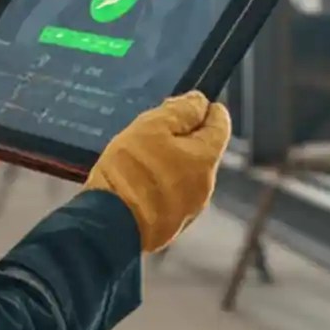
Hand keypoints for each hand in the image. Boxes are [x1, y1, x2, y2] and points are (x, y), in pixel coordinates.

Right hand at [84, 92, 230, 252]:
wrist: (108, 226)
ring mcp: (190, 209)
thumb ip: (181, 110)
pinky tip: (138, 181)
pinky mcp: (172, 226)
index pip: (221, 124)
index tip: (191, 103)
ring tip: (140, 156)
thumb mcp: (153, 127)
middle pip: (203, 149)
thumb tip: (200, 102)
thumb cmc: (131, 171)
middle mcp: (206, 185)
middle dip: (184, 135)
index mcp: (206, 158)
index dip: (206, 109)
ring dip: (171, 161)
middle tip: (155, 128)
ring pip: (187, 174)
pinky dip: (162, 184)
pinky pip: (172, 195)